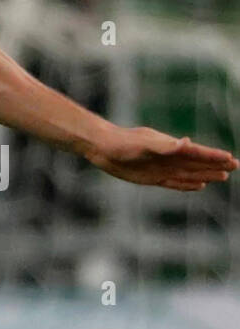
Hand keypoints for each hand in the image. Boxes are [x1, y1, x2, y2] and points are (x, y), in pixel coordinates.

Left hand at [85, 126, 236, 190]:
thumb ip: (164, 146)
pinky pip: (175, 182)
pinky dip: (188, 184)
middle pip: (198, 163)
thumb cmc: (122, 143)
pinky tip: (199, 185)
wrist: (101, 147)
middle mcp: (169, 157)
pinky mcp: (152, 177)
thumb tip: (186, 143)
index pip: (197, 153)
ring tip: (224, 176)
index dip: (213, 156)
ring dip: (207, 175)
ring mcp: (161, 168)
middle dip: (216, 165)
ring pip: (190, 173)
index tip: (230, 159)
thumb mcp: (144, 144)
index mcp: (170, 147)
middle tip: (236, 166)